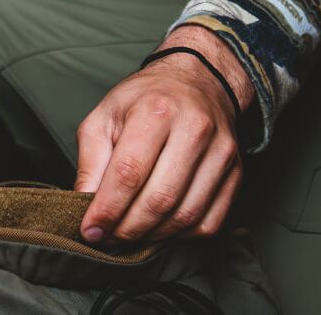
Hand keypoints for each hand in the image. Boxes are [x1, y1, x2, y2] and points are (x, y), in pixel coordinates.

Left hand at [75, 25, 252, 243]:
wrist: (197, 83)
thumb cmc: (144, 101)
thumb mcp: (104, 117)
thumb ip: (91, 161)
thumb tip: (83, 204)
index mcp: (156, 111)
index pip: (128, 173)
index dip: (107, 209)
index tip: (90, 230)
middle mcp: (195, 130)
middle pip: (159, 199)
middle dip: (128, 229)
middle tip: (108, 237)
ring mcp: (222, 153)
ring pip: (186, 215)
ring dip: (153, 236)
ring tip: (130, 234)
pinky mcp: (237, 174)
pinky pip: (211, 222)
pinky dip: (182, 236)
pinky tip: (161, 229)